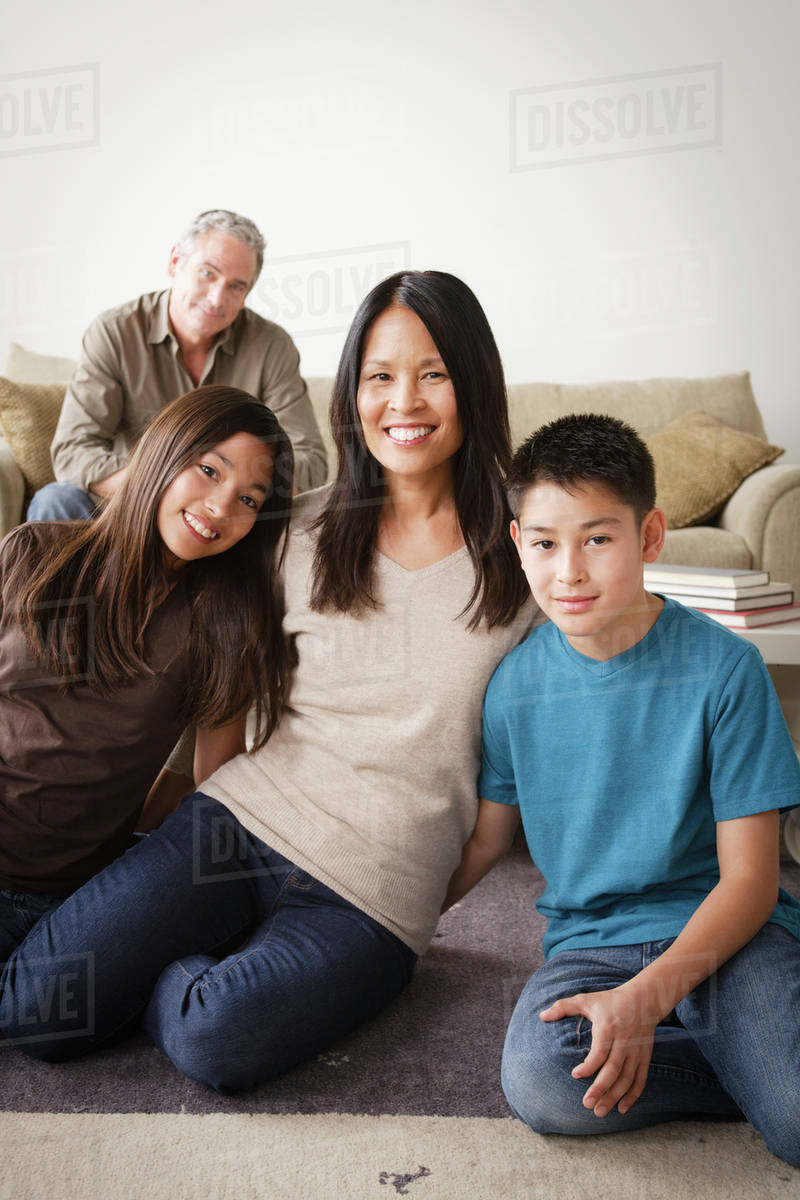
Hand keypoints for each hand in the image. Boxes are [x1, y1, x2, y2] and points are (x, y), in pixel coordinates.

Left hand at [540, 984, 655, 1117]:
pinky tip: (622, 1109)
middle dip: (600, 1089)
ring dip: (614, 1097)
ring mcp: (636, 1051)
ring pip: (627, 1079)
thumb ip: (563, 1007)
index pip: (600, 1052)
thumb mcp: (586, 999)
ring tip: (599, 1111)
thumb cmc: (610, 1001)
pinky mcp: (644, 1057)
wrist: (644, 999)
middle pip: (613, 1070)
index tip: (575, 1074)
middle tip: (586, 1105)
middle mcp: (624, 1041)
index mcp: (608, 1027)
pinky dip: (633, 1096)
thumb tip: (542, 1016)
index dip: (588, 1066)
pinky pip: (640, 1079)